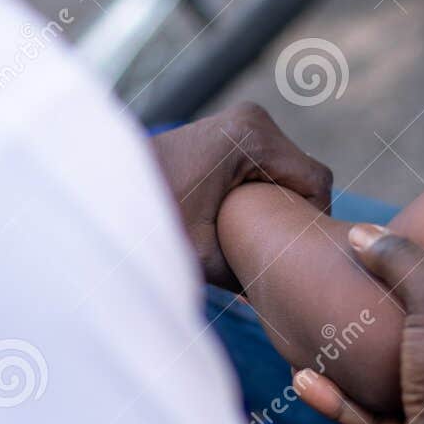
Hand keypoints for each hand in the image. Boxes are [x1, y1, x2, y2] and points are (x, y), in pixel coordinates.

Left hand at [150, 102, 331, 291]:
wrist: (107, 183)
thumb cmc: (151, 217)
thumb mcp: (202, 254)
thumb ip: (247, 275)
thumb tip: (283, 305)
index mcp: (252, 138)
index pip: (316, 182)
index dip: (314, 220)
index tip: (296, 253)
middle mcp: (254, 119)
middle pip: (307, 173)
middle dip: (297, 212)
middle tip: (280, 249)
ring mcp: (246, 118)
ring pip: (292, 168)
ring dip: (284, 201)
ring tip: (263, 235)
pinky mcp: (237, 126)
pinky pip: (273, 161)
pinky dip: (268, 188)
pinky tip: (250, 217)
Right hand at [292, 225, 423, 423]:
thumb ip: (404, 261)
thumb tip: (364, 232)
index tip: (395, 259)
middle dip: (382, 320)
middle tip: (353, 292)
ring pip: (392, 378)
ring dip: (348, 362)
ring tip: (318, 339)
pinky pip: (369, 415)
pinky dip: (336, 398)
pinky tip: (305, 378)